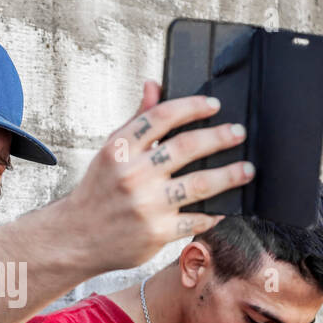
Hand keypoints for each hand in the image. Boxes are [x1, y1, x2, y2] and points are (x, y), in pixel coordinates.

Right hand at [62, 78, 253, 270]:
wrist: (76, 237)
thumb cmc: (97, 192)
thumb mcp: (111, 152)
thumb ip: (137, 121)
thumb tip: (153, 86)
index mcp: (120, 150)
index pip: (161, 117)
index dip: (192, 107)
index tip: (213, 105)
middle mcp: (133, 175)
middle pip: (186, 147)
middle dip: (219, 137)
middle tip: (238, 133)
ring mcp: (146, 205)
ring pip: (199, 184)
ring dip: (229, 175)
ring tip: (246, 170)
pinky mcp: (157, 232)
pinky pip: (196, 219)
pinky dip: (214, 213)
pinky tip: (225, 207)